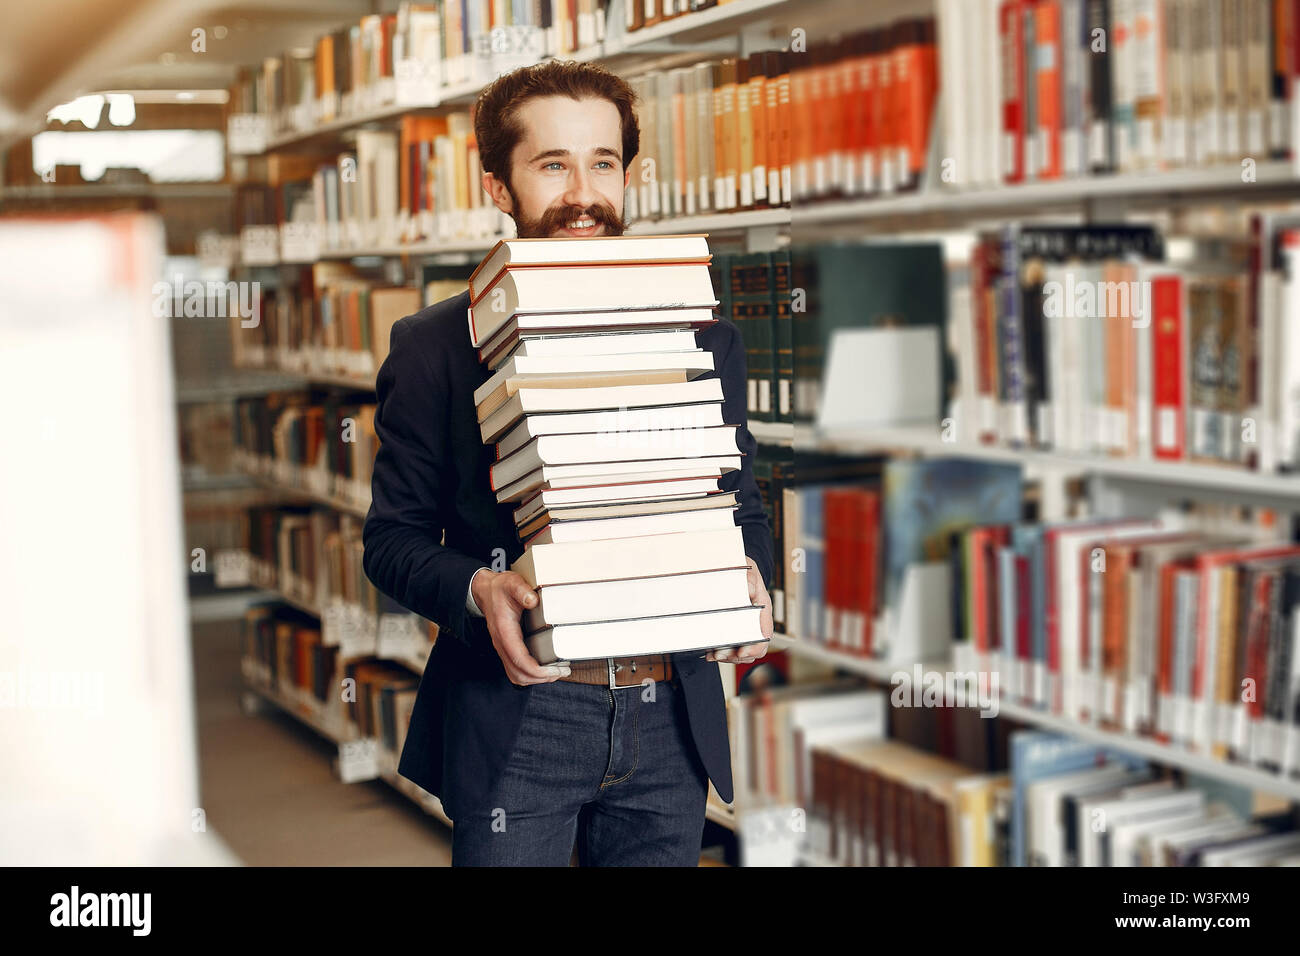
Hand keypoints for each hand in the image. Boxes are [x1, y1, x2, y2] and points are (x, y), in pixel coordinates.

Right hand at [473, 569, 571, 684]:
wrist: (486, 591)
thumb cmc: (500, 589)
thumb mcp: (511, 583)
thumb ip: (522, 590)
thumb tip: (533, 600)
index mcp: (504, 630)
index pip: (518, 659)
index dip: (536, 669)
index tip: (553, 670)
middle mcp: (502, 643)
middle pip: (518, 673)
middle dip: (541, 677)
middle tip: (562, 671)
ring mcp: (503, 648)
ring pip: (516, 675)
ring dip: (536, 679)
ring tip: (556, 673)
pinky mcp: (507, 649)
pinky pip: (516, 670)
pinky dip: (531, 675)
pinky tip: (545, 669)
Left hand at [707, 557, 772, 664]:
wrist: (737, 567)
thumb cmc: (743, 569)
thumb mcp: (747, 568)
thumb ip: (749, 578)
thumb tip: (750, 591)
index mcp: (763, 608)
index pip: (764, 634)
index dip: (754, 646)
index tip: (741, 650)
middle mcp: (757, 620)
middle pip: (753, 647)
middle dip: (736, 655)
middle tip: (719, 654)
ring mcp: (748, 625)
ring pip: (742, 651)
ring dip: (728, 656)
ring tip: (713, 654)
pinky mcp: (736, 628)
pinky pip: (733, 646)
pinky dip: (722, 652)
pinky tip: (710, 651)